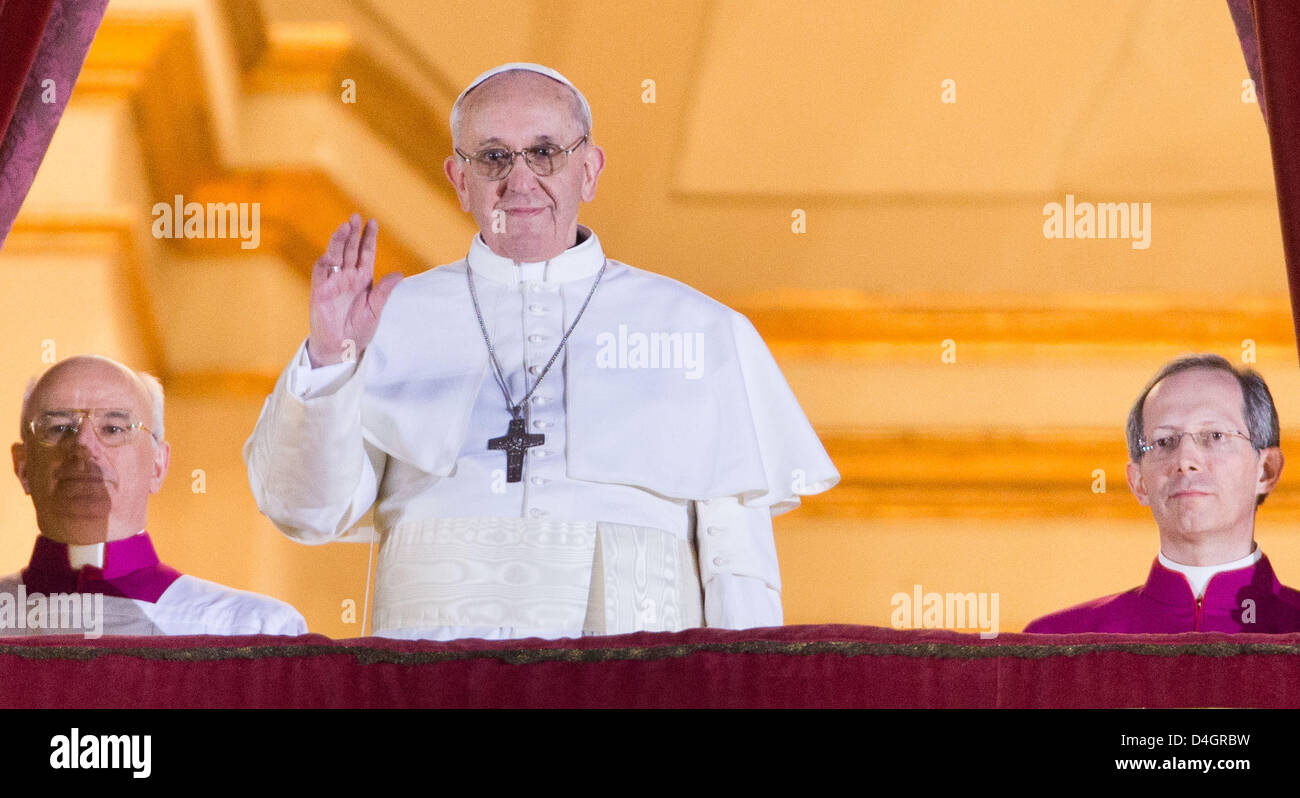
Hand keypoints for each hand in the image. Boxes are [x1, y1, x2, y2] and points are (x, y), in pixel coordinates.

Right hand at [306, 214, 402, 366]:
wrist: (341, 348)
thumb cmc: (359, 330)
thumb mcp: (375, 310)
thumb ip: (384, 292)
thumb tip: (399, 274)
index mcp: (363, 279)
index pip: (366, 254)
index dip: (368, 239)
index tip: (373, 222)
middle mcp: (348, 277)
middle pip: (350, 250)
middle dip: (353, 233)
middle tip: (356, 216)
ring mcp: (333, 282)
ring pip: (335, 256)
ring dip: (339, 242)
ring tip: (344, 227)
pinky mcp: (320, 291)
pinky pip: (321, 273)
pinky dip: (325, 262)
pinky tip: (330, 252)